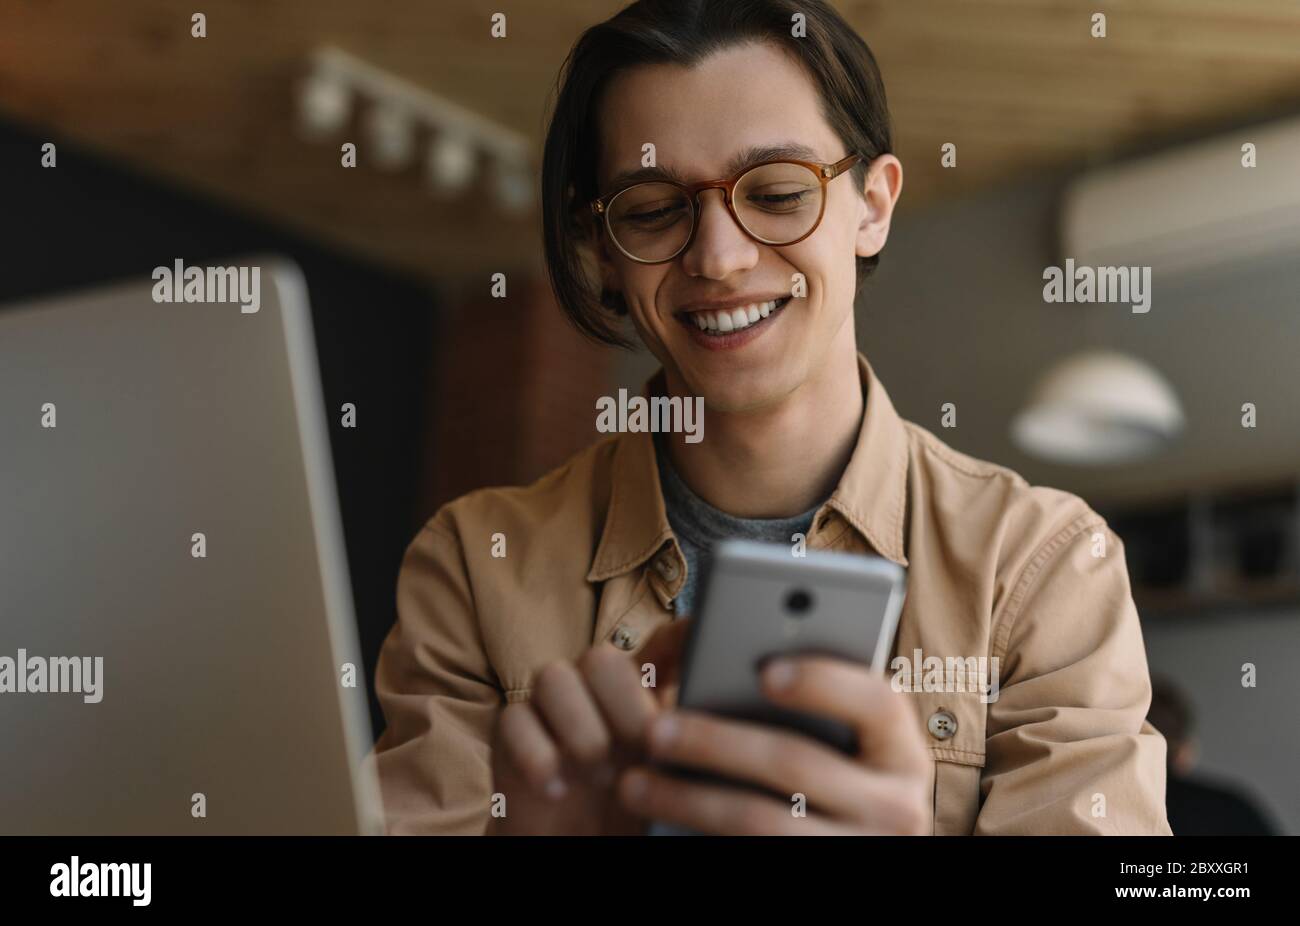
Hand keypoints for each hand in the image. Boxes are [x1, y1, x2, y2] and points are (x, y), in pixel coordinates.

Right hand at [485, 619, 689, 834]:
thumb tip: (700, 716)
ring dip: (583, 729)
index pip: (657, 649)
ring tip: (601, 777)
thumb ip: (674, 735)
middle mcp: (589, 689)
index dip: (676, 638)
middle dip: (626, 703)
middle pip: (600, 658)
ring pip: (553, 677)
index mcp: (634, 694)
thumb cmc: (621, 810)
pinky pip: (514, 718)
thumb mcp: (661, 774)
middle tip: (643, 749)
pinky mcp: (508, 733)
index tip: (698, 635)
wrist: (568, 845)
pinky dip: (539, 756)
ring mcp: (546, 707)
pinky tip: (558, 790)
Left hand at [614, 655, 930, 834]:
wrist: (848, 856)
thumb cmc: (830, 781)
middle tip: (653, 730)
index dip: (824, 681)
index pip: (877, 702)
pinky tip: (656, 824)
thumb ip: (802, 699)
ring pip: (763, 823)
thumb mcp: (840, 745)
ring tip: (633, 782)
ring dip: (689, 799)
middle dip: (717, 743)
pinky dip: (698, 836)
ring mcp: (862, 851)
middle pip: (797, 764)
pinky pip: (752, 858)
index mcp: (900, 751)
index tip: (765, 669)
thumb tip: (721, 648)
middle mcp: (896, 807)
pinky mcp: (822, 884)